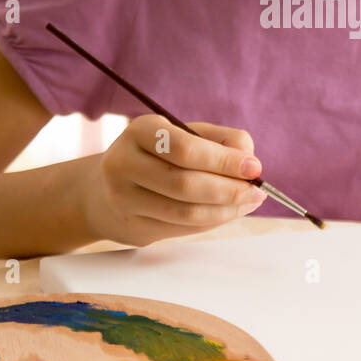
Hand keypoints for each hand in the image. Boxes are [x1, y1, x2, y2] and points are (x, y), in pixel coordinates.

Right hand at [78, 114, 266, 246]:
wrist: (104, 189)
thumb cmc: (157, 156)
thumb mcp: (183, 134)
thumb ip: (220, 140)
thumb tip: (250, 160)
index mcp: (140, 131)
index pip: (185, 148)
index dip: (223, 160)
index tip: (254, 167)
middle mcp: (123, 163)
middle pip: (185, 184)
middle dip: (229, 189)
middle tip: (257, 191)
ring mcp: (123, 199)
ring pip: (185, 212)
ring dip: (226, 210)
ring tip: (249, 202)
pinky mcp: (132, 226)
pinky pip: (182, 229)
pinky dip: (212, 222)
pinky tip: (228, 213)